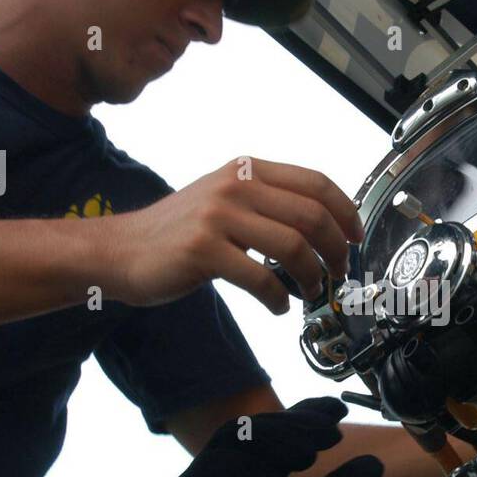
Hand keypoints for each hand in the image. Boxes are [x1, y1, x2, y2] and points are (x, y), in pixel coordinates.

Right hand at [106, 158, 363, 312]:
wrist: (121, 250)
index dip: (345, 212)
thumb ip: (267, 203)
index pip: (315, 182)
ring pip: (292, 247)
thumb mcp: (225, 200)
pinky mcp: (203, 250)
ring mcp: (218, 216)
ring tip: (310, 293)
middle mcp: (236, 185)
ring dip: (313, 277)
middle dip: (336, 250)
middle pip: (312, 216)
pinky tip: (278, 307)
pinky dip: (278, 298)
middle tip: (339, 273)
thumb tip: (323, 229)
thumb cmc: (177, 233)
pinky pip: (261, 278)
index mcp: (247, 170)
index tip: (356, 238)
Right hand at [155, 397, 383, 476]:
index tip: (338, 410)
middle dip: (297, 424)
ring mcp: (207, 474)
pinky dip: (246, 469)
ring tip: (308, 456)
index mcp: (259, 464)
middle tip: (329, 436)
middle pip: (260, 423)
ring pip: (236, 435)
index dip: (308, 412)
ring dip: (275, 439)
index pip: (281, 425)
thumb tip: (377, 462)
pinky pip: (213, 466)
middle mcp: (231, 462)